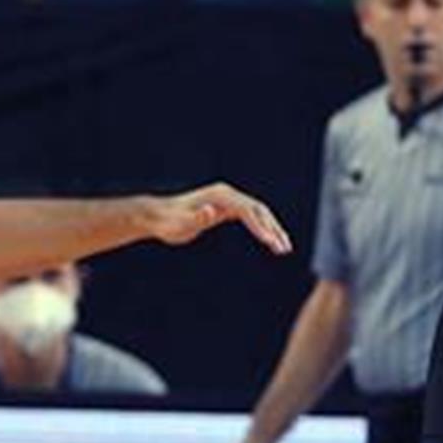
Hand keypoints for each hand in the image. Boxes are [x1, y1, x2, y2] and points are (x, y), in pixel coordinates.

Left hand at [147, 183, 291, 253]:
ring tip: (284, 248)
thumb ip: (196, 218)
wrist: (158, 216)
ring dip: (272, 229)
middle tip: (284, 248)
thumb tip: (211, 211)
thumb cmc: (168, 222)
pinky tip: (271, 240)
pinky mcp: (226, 208)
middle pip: (258, 210)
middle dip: (273, 229)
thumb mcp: (180, 224)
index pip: (247, 210)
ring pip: (258, 213)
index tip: (270, 243)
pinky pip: (251, 216)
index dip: (260, 227)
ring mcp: (228, 200)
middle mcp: (227, 194)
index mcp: (220, 196)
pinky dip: (263, 228)